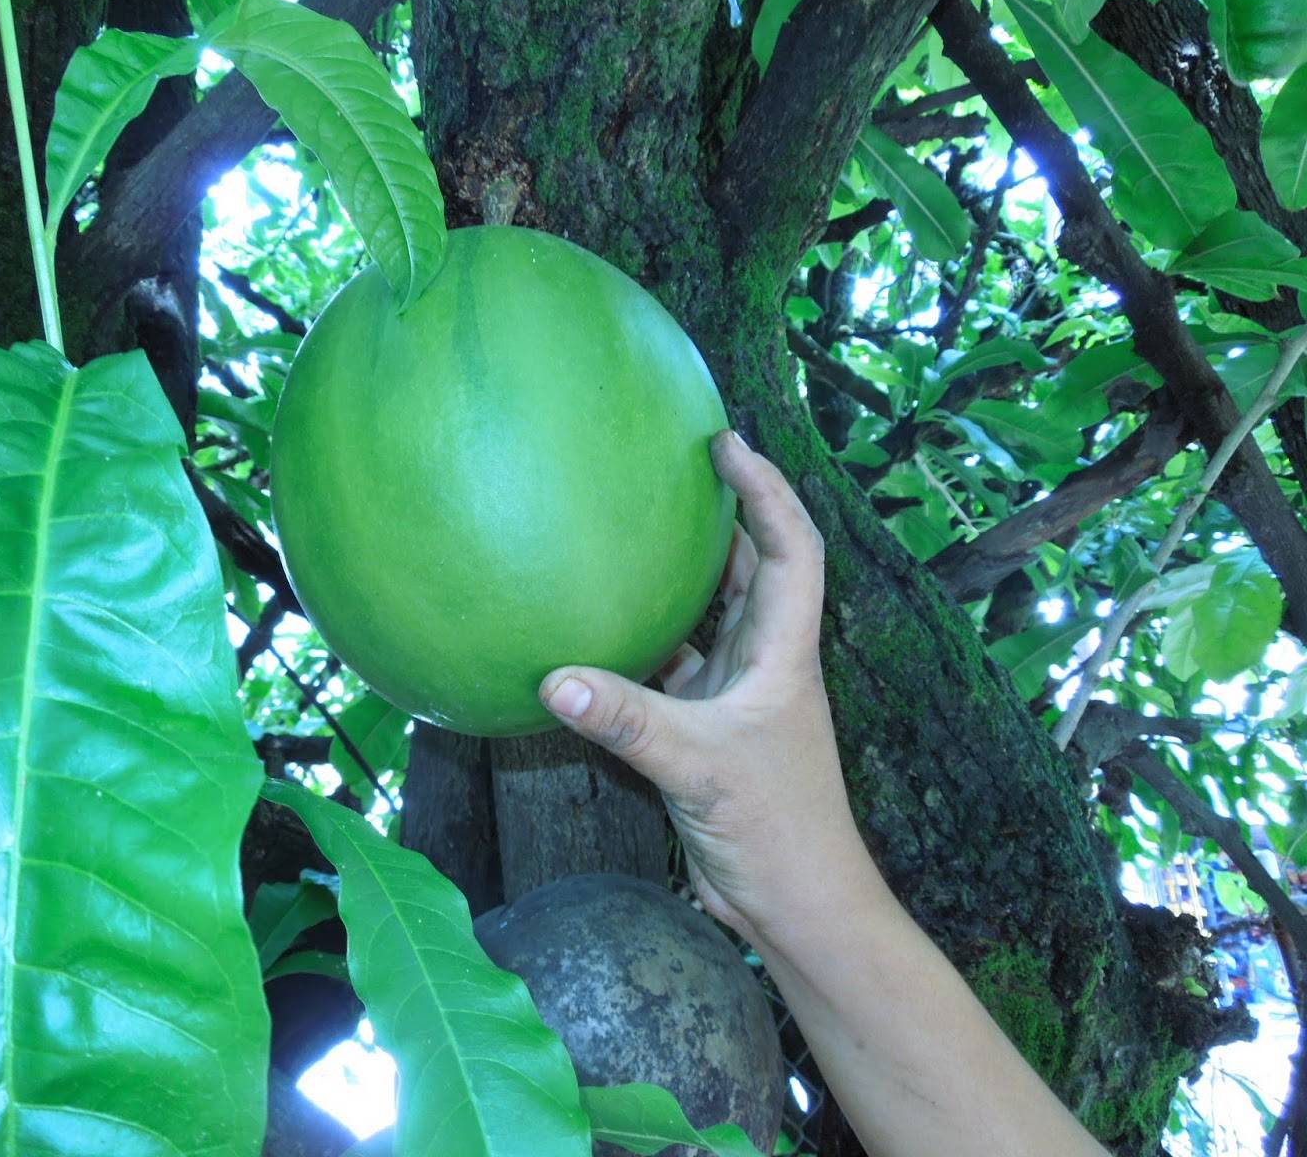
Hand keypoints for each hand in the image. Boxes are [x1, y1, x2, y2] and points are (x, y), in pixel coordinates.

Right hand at [539, 430, 870, 942]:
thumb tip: (552, 677)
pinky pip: (666, 670)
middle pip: (749, 569)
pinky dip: (635, 646)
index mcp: (782, 651)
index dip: (766, 489)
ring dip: (676, 579)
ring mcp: (732, 698)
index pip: (790, 547)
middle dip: (720, 516)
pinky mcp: (702, 733)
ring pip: (706, 618)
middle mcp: (761, 663)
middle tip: (671, 470)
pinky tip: (589, 633)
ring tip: (624, 533)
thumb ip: (629, 721)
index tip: (725, 443)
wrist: (794, 905)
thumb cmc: (776, 828)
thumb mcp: (700, 766)